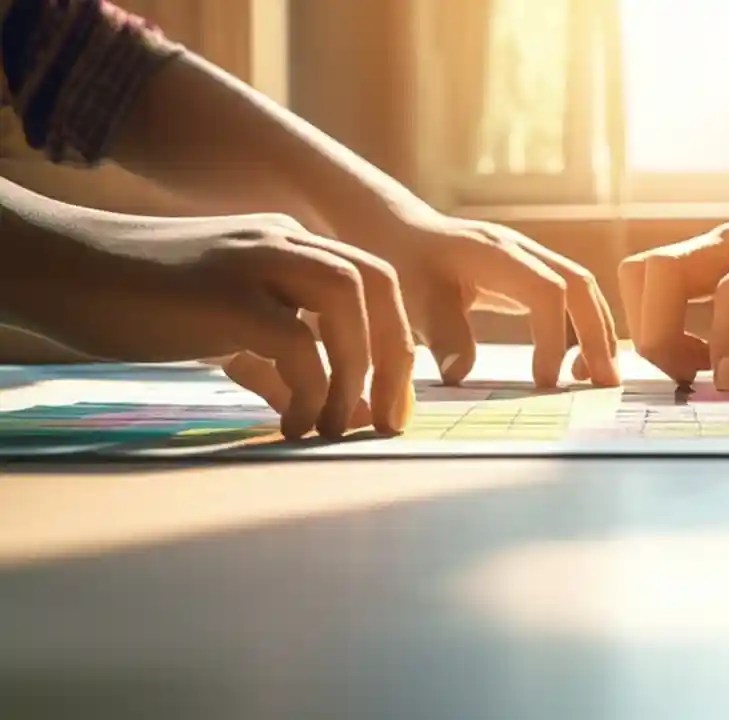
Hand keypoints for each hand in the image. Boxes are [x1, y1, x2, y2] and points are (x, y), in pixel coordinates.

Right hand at [1, 205, 413, 439]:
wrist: (60, 271)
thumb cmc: (139, 303)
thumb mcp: (224, 323)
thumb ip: (277, 356)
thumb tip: (328, 407)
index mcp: (286, 242)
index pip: (373, 280)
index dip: (396, 341)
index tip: (394, 402)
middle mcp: (280, 240)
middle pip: (377, 284)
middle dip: (395, 358)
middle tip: (391, 421)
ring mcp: (252, 261)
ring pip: (349, 302)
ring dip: (358, 372)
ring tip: (338, 426)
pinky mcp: (224, 295)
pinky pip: (298, 342)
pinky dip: (310, 390)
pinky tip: (293, 425)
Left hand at [366, 210, 619, 388]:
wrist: (396, 230)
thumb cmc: (403, 262)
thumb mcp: (414, 299)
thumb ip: (442, 333)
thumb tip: (462, 375)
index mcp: (496, 254)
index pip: (546, 291)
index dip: (553, 337)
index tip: (544, 382)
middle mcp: (522, 251)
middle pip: (579, 285)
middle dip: (596, 335)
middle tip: (605, 383)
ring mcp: (529, 259)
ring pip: (581, 290)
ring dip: (596, 333)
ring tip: (598, 379)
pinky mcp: (528, 274)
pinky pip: (568, 298)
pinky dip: (579, 330)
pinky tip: (573, 365)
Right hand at [618, 220, 728, 389]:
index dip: (725, 339)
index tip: (727, 384)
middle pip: (663, 270)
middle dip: (659, 333)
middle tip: (691, 377)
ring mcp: (711, 247)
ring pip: (643, 271)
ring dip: (649, 326)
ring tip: (690, 365)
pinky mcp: (695, 259)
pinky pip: (648, 280)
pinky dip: (650, 319)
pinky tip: (690, 351)